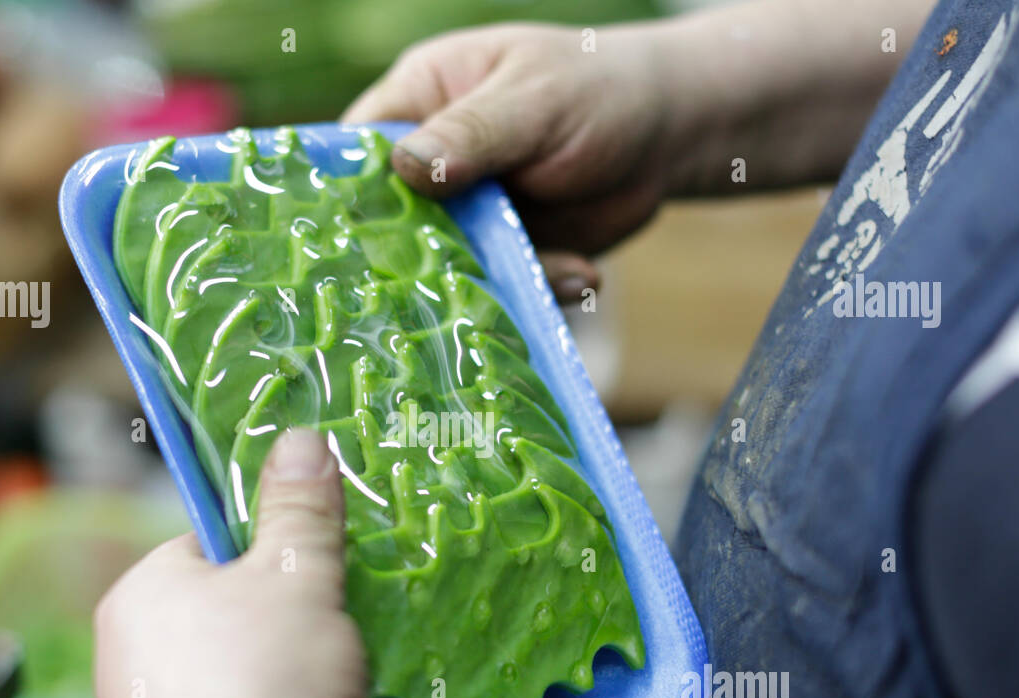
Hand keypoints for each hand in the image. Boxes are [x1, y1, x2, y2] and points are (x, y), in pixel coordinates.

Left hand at [94, 429, 367, 697]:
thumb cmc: (270, 678)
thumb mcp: (299, 576)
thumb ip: (299, 507)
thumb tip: (300, 437)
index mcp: (139, 593)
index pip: (209, 546)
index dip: (270, 555)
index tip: (311, 579)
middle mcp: (119, 659)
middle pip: (218, 615)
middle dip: (275, 625)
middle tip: (323, 642)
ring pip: (223, 678)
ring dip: (272, 681)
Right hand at [342, 22, 677, 297]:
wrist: (670, 134)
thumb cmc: (599, 87)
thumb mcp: (536, 101)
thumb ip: (475, 133)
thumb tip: (406, 166)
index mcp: (418, 102)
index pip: (358, 153)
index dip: (348, 198)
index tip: (358, 241)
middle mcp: (431, 166)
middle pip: (395, 224)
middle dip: (423, 259)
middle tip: (455, 287)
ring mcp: (466, 216)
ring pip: (449, 267)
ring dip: (497, 283)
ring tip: (562, 273)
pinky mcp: (504, 255)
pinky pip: (501, 287)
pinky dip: (541, 290)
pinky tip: (584, 276)